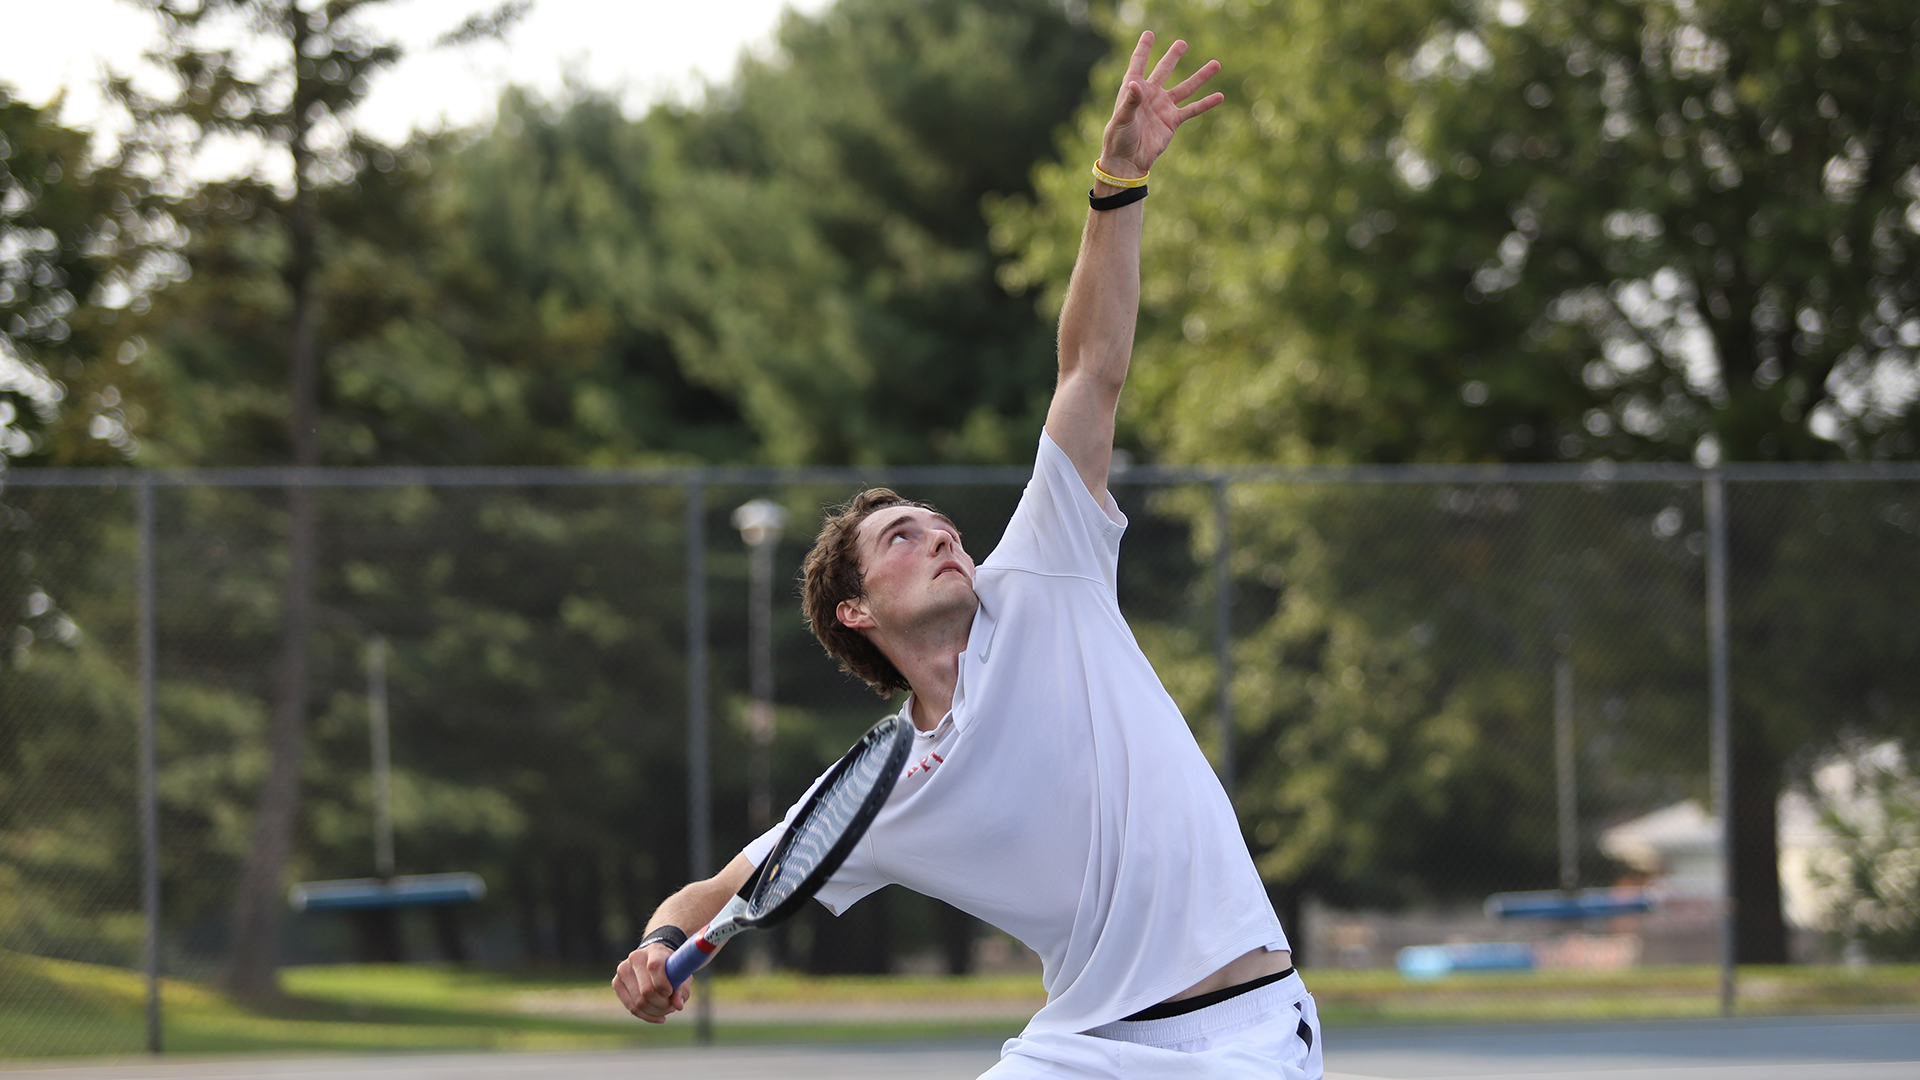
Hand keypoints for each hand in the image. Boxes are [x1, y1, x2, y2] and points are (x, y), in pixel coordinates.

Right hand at [612, 942, 689, 1022]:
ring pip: (639, 1002)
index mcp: (654, 950)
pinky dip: (647, 1016)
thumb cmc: (671, 969)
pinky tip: (659, 1016)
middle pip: (646, 991)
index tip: (670, 992)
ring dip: (656, 1012)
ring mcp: (623, 970)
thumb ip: (681, 989)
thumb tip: (678, 1005)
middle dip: (662, 1004)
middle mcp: (635, 957)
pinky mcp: (616, 983)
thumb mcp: (681, 975)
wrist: (654, 961)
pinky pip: (631, 1008)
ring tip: (666, 1009)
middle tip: (671, 1006)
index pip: (655, 967)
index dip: (663, 984)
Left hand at [1099, 31, 1223, 182]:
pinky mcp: (1173, 121)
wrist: (1128, 161)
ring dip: (1200, 77)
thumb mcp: (1122, 118)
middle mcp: (1150, 95)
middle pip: (1163, 71)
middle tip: (1182, 43)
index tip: (1149, 34)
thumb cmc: (1119, 139)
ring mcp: (1163, 107)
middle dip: (1172, 57)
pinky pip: (1192, 109)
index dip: (1144, 49)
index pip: (1138, 64)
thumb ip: (1130, 101)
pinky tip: (1219, 96)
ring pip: (1185, 88)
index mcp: (1133, 89)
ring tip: (1216, 64)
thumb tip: (1136, 83)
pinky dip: (1206, 103)